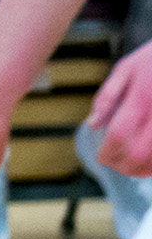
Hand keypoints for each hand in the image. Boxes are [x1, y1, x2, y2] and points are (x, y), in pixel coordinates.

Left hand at [87, 40, 151, 176]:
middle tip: (117, 165)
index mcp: (141, 99)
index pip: (119, 135)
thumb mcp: (126, 68)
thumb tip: (93, 124)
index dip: (108, 153)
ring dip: (145, 169)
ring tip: (134, 168)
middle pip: (140, 153)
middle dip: (125, 166)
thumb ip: (107, 97)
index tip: (102, 158)